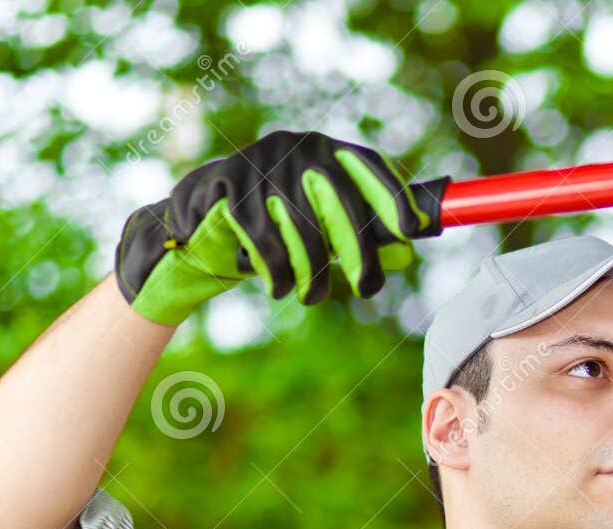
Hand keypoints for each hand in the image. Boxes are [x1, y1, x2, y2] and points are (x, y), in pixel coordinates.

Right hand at [114, 130, 438, 324]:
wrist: (203, 214)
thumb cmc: (276, 222)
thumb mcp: (317, 222)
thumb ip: (357, 232)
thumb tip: (403, 254)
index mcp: (327, 150)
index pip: (369, 165)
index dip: (392, 196)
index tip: (409, 231)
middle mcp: (298, 148)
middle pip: (341, 200)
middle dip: (359, 251)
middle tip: (367, 289)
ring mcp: (264, 163)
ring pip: (304, 227)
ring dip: (313, 274)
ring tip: (312, 297)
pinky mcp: (231, 184)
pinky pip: (265, 238)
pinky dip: (276, 271)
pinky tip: (278, 288)